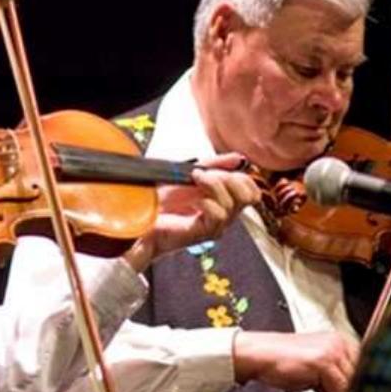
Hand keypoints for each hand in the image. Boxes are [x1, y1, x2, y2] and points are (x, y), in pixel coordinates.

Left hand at [125, 153, 259, 270]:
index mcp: (224, 200)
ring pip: (233, 204)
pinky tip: (195, 200)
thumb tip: (238, 158)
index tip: (220, 169)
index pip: (251, 191)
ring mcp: (215, 226)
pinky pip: (218, 216)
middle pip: (249, 197)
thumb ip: (215, 165)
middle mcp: (223, 214)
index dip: (243, 177)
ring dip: (214, 186)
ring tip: (195, 179)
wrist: (139, 216)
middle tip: (206, 174)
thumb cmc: (161, 199)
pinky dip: (208, 202)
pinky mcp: (203, 234)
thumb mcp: (190, 173)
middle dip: (230, 179)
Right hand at [232, 330, 360, 391]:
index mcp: (340, 341)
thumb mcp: (315, 370)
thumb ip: (333, 381)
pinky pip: (340, 388)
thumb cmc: (284, 361)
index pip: (364, 366)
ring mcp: (332, 351)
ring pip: (352, 382)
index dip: (363, 385)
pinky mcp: (323, 362)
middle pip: (362, 374)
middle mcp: (339, 343)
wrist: (262, 355)